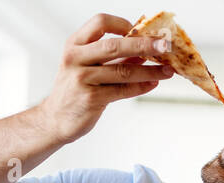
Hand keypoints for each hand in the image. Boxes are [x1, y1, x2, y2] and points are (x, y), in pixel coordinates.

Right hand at [36, 14, 174, 143]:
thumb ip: (113, 56)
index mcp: (75, 44)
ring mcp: (82, 79)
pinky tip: (153, 83)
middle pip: (115, 45)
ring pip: (123, 70)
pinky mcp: (91, 99)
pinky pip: (122, 90)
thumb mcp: (88, 66)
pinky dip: (141, 87)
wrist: (56, 118)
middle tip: (164, 47)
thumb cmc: (75, 89)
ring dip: (149, 70)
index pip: (101, 22)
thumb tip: (144, 47)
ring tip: (167, 71)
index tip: (141, 30)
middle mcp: (76, 58)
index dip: (123, 24)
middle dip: (144, 44)